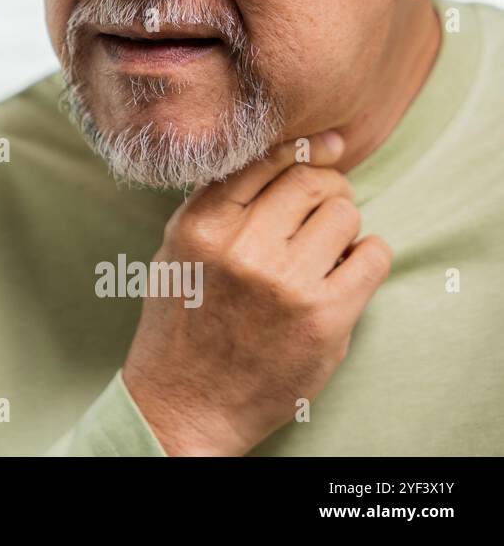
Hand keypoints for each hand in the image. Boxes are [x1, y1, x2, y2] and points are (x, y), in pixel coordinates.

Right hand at [122, 131, 392, 455]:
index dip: (303, 149)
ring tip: (325, 249)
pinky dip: (367, 255)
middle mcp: (242, 250)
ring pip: (345, 214)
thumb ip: (218, 204)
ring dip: (342, 225)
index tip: (328, 146)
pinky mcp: (325, 319)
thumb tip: (290, 153)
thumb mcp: (177, 251)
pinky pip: (373, 256)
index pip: (263, 162)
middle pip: (311, 182)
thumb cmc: (182, 322)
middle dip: (327, 187)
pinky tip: (346, 270)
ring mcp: (286, 284)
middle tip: (325, 206)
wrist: (187, 403)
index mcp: (200, 227)